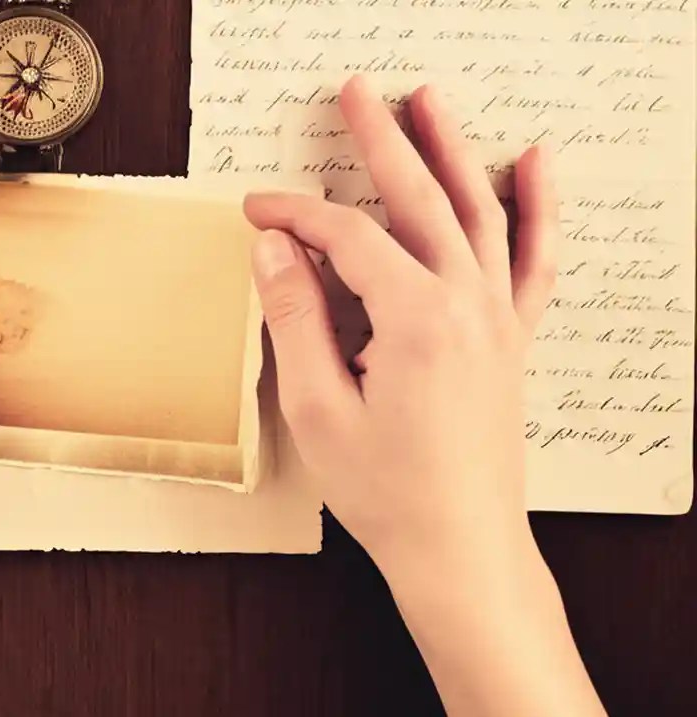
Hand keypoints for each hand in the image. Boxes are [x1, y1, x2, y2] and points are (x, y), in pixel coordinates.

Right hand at [244, 76, 605, 716]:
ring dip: (452, 150)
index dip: (293, 215)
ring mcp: (498, 318)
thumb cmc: (387, 490)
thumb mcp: (318, 407)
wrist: (459, 548)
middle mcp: (467, 305)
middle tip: (356, 93)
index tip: (254, 209)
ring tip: (429, 101)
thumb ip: (297, 316)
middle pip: (419, 200)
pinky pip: (534, 258)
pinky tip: (537, 166)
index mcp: (416, 319)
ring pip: (477, 212)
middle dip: (382, 141)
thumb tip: (276, 247)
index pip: (346, 238)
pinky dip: (539, 207)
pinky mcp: (512, 338)